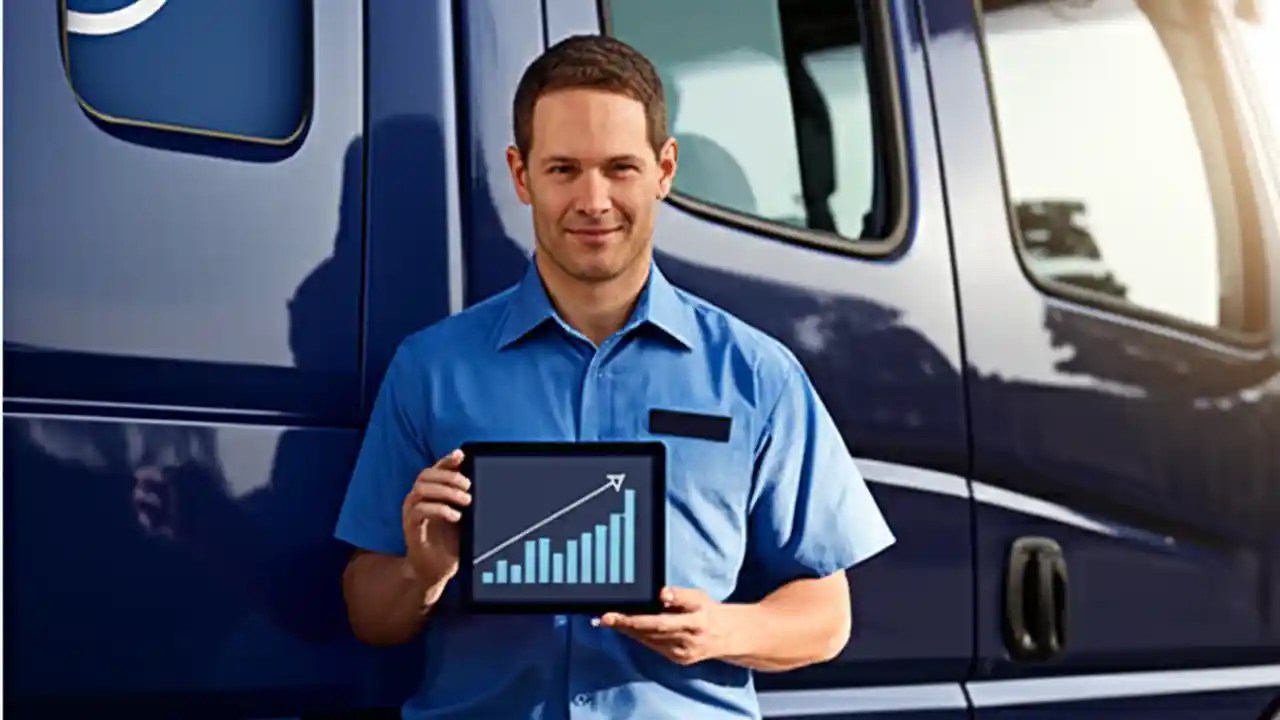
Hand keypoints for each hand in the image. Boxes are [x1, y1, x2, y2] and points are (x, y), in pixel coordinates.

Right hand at [401, 449, 469, 597]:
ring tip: (465, 501)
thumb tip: (486, 480)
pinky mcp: (411, 529)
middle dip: (449, 476)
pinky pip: (419, 511)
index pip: (434, 468)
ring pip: (420, 490)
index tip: (461, 454)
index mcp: (430, 493)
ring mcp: (412, 513)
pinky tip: (455, 516)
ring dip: (445, 491)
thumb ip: (468, 499)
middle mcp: (417, 499)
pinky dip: (439, 509)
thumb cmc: (452, 541)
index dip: (446, 459)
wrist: (436, 571)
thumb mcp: (464, 516)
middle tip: (469, 486)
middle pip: (425, 475)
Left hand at [596, 587, 738, 665]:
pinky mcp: (677, 659)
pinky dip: (638, 636)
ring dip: (627, 630)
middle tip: (604, 617)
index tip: (624, 609)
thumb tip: (661, 594)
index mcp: (696, 618)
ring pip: (650, 640)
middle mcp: (689, 637)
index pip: (665, 617)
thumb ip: (680, 595)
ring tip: (607, 620)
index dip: (643, 615)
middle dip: (626, 623)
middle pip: (652, 630)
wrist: (725, 637)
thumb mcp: (698, 596)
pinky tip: (624, 628)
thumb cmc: (707, 611)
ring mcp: (682, 652)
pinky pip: (653, 646)